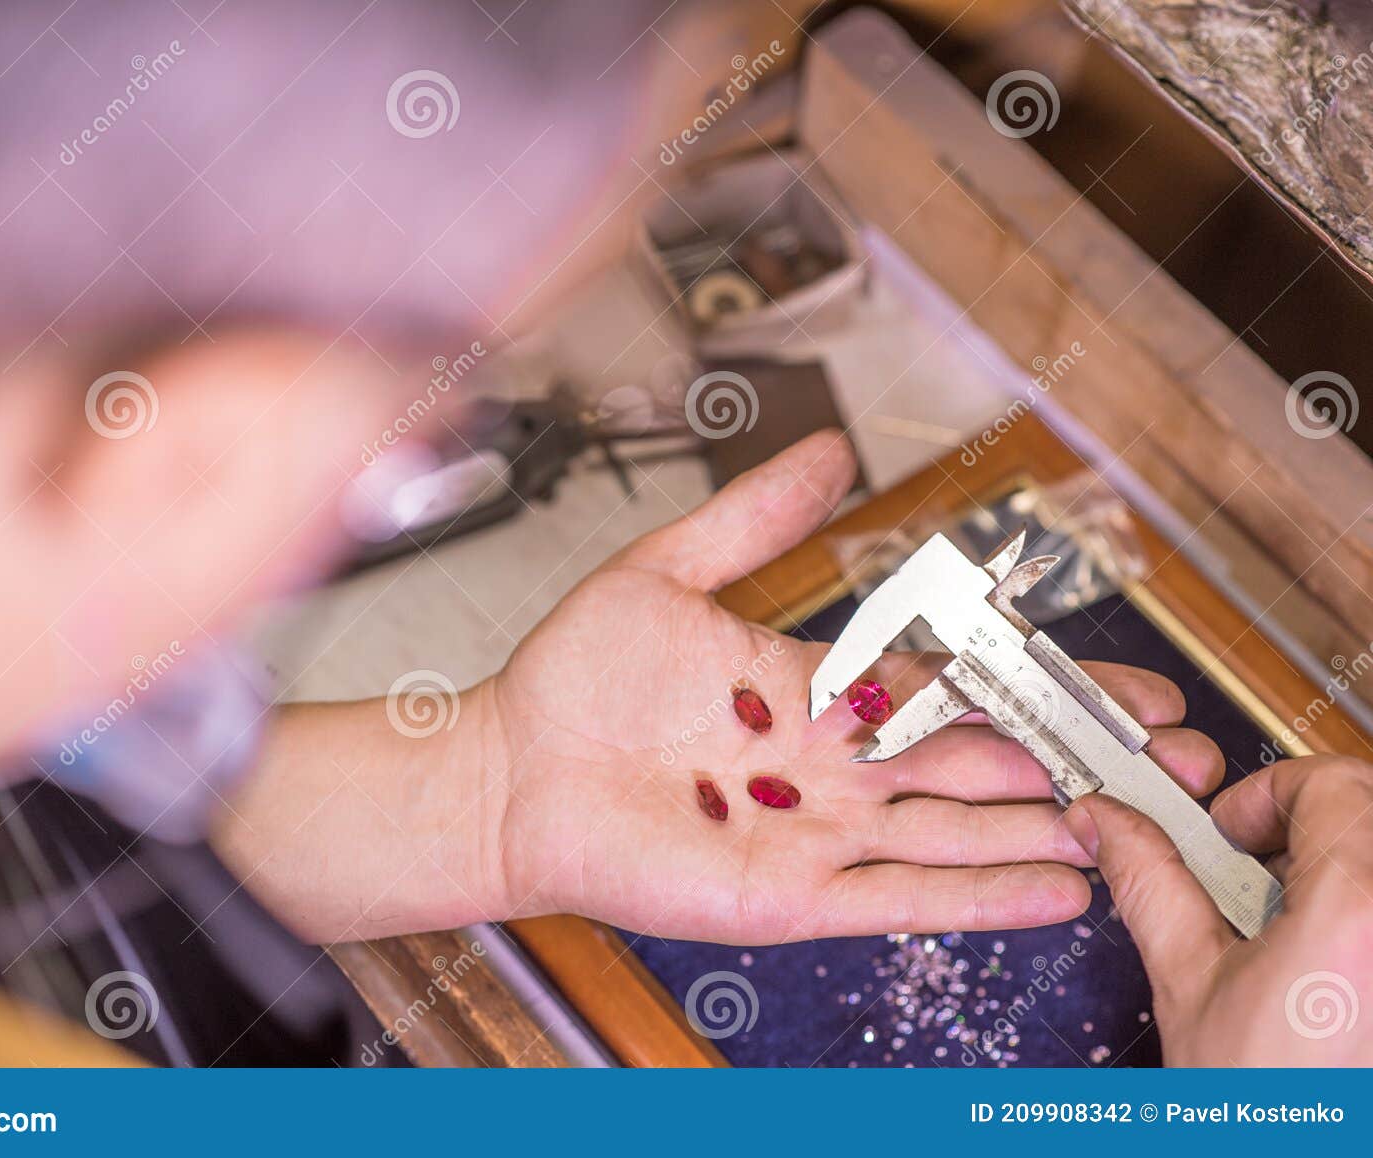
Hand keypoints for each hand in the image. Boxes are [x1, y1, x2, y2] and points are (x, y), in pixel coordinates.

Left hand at [486, 431, 1222, 942]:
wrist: (505, 766)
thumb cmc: (576, 679)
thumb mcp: (669, 572)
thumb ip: (756, 519)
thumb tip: (828, 454)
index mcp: (816, 691)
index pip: (951, 682)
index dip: (1037, 683)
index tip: (1123, 684)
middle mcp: (830, 767)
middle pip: (977, 761)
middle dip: (1074, 759)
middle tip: (1172, 762)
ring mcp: (816, 834)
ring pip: (955, 831)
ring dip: (1046, 830)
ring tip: (1132, 829)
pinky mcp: (786, 896)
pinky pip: (898, 897)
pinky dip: (978, 894)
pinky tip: (1054, 889)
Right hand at [1063, 756, 1372, 1064]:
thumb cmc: (1264, 1107)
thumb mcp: (1188, 982)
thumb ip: (1150, 882)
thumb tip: (1109, 822)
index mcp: (1358, 909)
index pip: (1333, 782)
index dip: (1270, 794)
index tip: (1235, 836)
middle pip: (1368, 818)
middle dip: (1305, 833)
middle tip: (1255, 883)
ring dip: (1336, 876)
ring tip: (1288, 935)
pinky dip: (1358, 920)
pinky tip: (1322, 973)